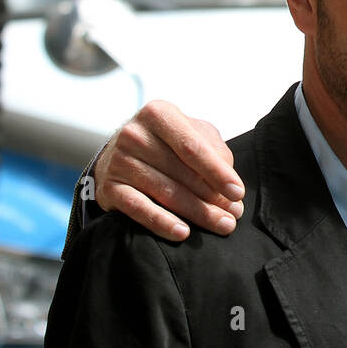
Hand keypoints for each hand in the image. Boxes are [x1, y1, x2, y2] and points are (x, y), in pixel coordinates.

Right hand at [94, 100, 243, 239]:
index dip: (217, 172)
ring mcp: (119, 161)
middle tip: (234, 215)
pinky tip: (183, 233)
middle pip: (181, 173)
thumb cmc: (167, 144)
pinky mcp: (109, 188)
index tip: (237, 192)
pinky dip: (162, 223)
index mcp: (159, 114)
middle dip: (212, 198)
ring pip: (165, 192)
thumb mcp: (192, 134)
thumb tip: (228, 182)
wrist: (119, 155)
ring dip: (197, 213)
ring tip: (221, 225)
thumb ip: (214, 150)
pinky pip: (139, 209)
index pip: (192, 147)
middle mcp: (134, 134)